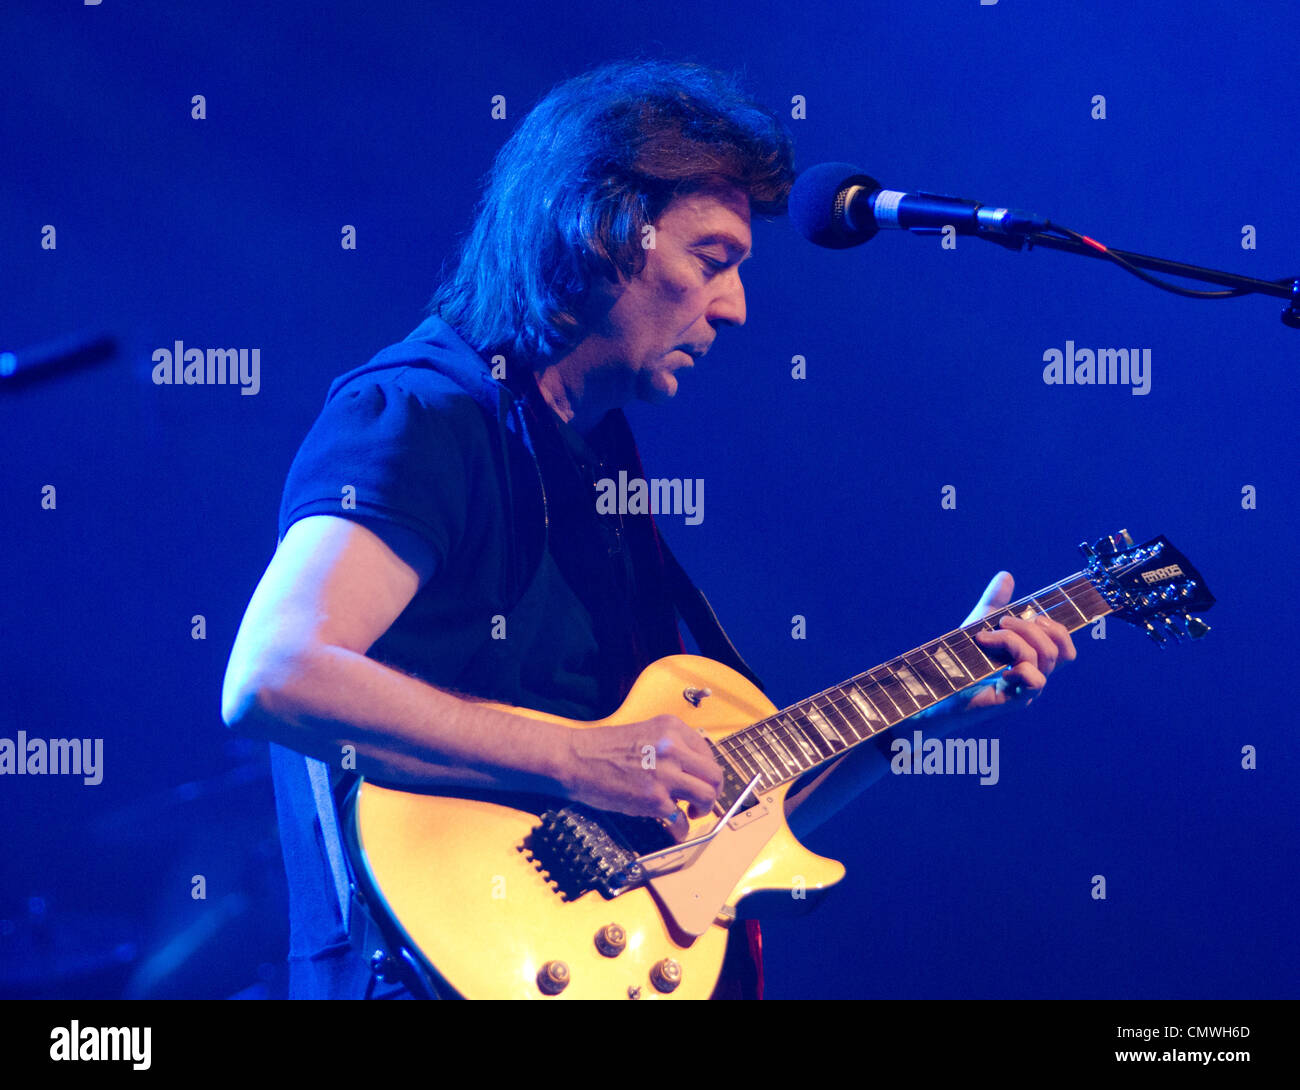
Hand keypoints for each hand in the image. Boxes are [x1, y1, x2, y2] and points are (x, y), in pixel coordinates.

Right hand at [558, 715, 723, 840]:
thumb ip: (670, 746)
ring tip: (692, 812)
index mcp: (672, 728)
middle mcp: (673, 748)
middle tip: (703, 800)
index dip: (707, 771)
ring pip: (707, 795)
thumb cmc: (603, 748)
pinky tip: (675, 829)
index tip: (703, 780)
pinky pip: (682, 819)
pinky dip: (681, 828)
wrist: (575, 759)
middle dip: (714, 791)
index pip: (707, 751)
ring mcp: (665, 774)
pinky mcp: (655, 799)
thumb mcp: (645, 734)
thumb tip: (691, 769)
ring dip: (704, 809)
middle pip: (714, 774)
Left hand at [962, 571, 1076, 710]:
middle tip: (1001, 623)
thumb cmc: (957, 660)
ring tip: (986, 638)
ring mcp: (1025, 691)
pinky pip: (1036, 681)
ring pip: (1045, 658)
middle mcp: (1033, 676)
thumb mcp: (978, 625)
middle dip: (1030, 627)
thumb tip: (1007, 575)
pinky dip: (1020, 667)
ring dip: (1015, 639)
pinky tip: (999, 669)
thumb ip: (995, 603)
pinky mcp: (1013, 701)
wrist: (933, 688)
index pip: (1064, 646)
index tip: (1030, 615)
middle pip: (1059, 649)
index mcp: (1030, 660)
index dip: (1056, 628)